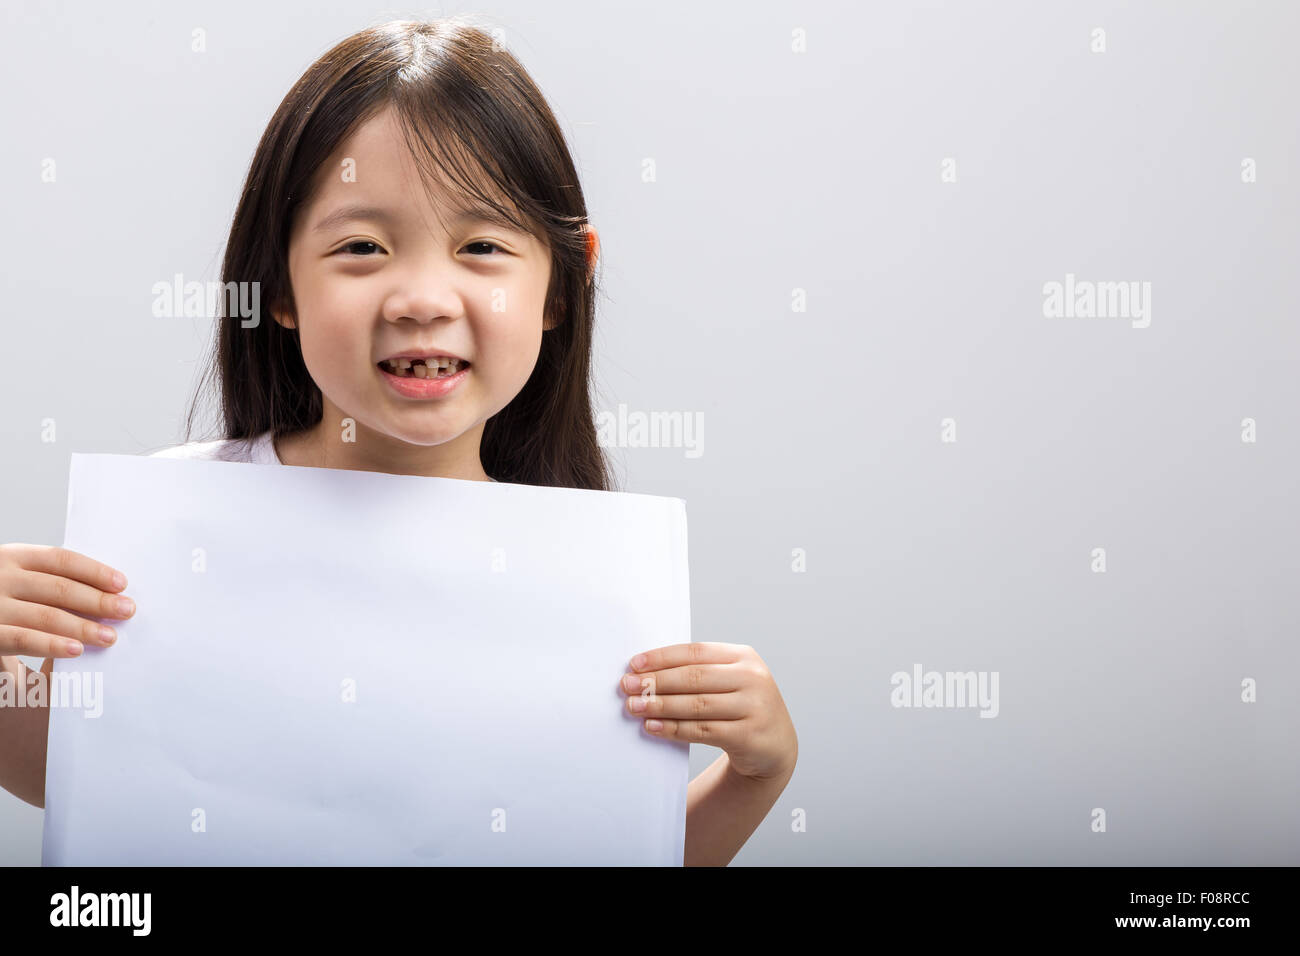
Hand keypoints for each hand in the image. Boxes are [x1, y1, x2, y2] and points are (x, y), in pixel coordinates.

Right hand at [0, 544, 135, 657]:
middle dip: (97, 601)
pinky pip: (23, 639)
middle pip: (59, 587)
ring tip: (109, 637)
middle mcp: (1, 576)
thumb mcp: (18, 580)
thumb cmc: (3, 598)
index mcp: (14, 556)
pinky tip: (76, 650)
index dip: (94, 571)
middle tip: (127, 611)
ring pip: (46, 615)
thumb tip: (107, 594)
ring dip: (83, 627)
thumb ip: (51, 583)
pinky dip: (52, 644)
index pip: (61, 560)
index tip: (122, 584)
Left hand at [619, 642, 796, 781]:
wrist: (776, 745)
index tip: (635, 664)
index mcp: (744, 656)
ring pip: (697, 705)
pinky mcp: (749, 735)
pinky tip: (653, 726)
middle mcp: (752, 678)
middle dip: (656, 681)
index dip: (663, 657)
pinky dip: (673, 729)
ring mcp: (754, 707)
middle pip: (695, 677)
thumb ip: (698, 672)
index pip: (697, 652)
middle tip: (627, 686)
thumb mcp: (730, 681)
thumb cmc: (741, 707)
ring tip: (634, 706)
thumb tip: (646, 672)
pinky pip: (702, 731)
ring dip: (660, 705)